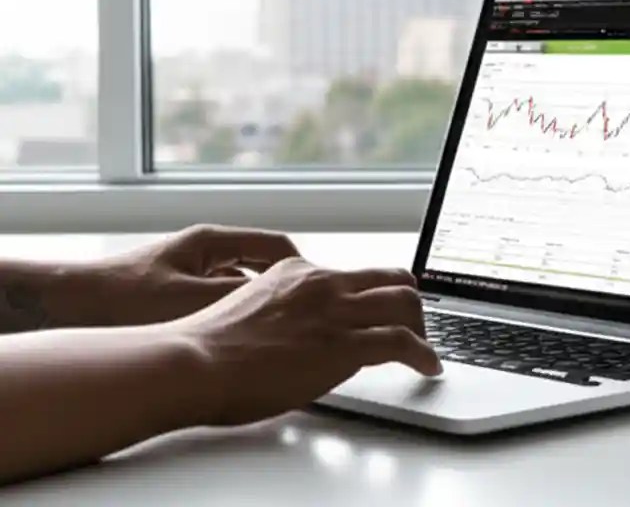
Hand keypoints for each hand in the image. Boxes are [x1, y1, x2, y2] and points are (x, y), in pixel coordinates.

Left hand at [87, 225, 300, 325]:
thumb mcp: (190, 298)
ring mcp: (192, 273)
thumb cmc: (125, 296)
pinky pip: (221, 303)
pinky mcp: (179, 294)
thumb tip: (282, 300)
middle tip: (302, 318)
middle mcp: (206, 252)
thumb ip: (238, 298)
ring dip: (257, 307)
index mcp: (213, 242)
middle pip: (263, 268)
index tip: (318, 295)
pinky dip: (234, 317)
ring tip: (273, 332)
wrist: (71, 304)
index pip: (276, 246)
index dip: (302, 270)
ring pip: (242, 288)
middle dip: (283, 291)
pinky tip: (237, 341)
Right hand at [174, 257, 440, 425]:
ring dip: (421, 327)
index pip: (350, 275)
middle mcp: (322, 283)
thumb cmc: (204, 350)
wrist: (191, 362)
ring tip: (425, 347)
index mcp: (295, 272)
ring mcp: (336, 311)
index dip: (373, 293)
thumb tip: (294, 334)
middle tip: (414, 324)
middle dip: (409, 301)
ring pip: (404, 302)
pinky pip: (401, 342)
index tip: (380, 306)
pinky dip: (424, 354)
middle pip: (390, 277)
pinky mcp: (345, 343)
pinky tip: (429, 366)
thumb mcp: (247, 311)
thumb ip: (280, 314)